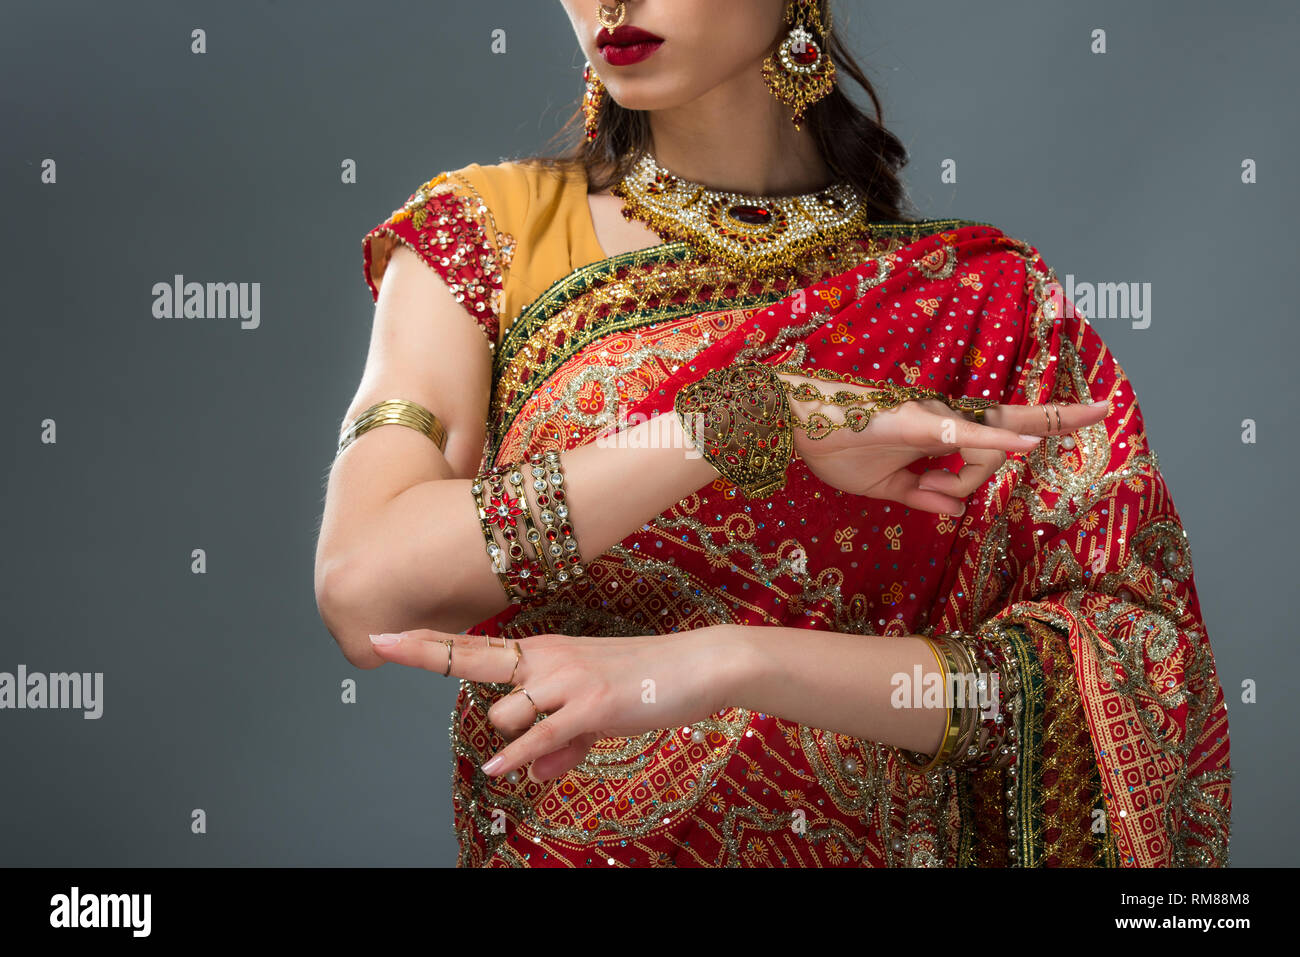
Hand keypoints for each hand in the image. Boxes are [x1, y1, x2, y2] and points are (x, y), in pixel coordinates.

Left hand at [365, 625, 742, 782]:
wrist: (697, 666)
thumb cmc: (645, 683)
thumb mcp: (592, 714)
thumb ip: (556, 742)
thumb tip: (528, 774)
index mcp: (544, 652)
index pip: (476, 647)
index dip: (430, 643)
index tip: (387, 634)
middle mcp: (547, 657)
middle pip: (471, 656)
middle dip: (424, 650)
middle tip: (380, 639)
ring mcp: (566, 679)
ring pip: (505, 713)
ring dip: (518, 739)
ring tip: (573, 739)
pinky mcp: (589, 705)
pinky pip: (538, 736)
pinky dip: (518, 756)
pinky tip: (504, 770)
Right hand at [777, 371, 1109, 514]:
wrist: (794, 425)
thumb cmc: (834, 447)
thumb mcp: (883, 487)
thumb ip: (922, 495)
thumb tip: (955, 508)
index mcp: (938, 433)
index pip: (999, 433)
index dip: (1030, 436)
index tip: (1047, 440)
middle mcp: (945, 420)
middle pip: (1011, 426)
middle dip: (1059, 417)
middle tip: (1102, 408)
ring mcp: (935, 419)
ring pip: (982, 452)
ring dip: (971, 474)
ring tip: (917, 474)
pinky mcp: (918, 424)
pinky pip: (963, 438)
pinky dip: (995, 444)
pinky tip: (1026, 445)